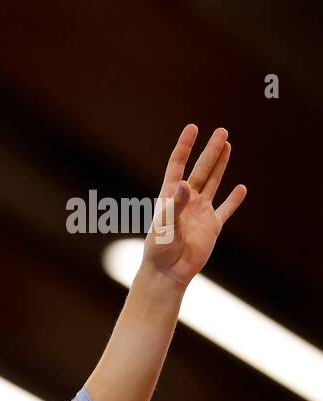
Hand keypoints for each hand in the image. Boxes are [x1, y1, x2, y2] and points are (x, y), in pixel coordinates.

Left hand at [143, 124, 247, 287]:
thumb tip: (186, 184)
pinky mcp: (212, 226)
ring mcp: (200, 212)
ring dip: (221, 166)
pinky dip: (234, 200)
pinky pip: (225, 209)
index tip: (192, 128)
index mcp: (170, 196)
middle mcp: (186, 201)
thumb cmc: (159, 249)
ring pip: (213, 183)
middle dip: (211, 151)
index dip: (185, 146)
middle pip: (201, 170)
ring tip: (228, 146)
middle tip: (222, 131)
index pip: (178, 165)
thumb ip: (175, 205)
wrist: (168, 272)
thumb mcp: (165, 225)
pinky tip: (241, 189)